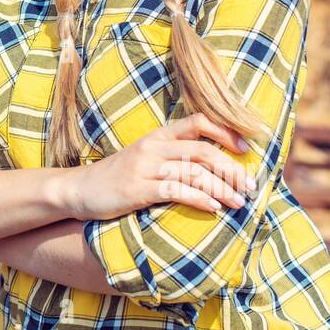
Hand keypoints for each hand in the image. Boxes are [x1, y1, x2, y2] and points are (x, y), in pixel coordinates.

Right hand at [63, 113, 255, 218]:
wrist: (79, 189)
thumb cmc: (118, 176)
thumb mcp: (145, 158)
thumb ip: (173, 157)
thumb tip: (213, 167)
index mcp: (158, 136)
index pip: (198, 121)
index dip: (225, 132)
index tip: (245, 149)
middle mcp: (153, 147)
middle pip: (203, 151)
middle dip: (232, 169)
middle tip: (250, 186)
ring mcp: (144, 167)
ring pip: (193, 172)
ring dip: (222, 189)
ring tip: (239, 202)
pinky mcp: (137, 189)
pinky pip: (175, 191)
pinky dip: (199, 199)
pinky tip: (214, 208)